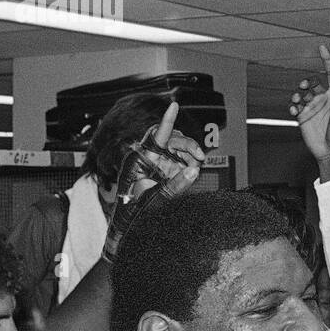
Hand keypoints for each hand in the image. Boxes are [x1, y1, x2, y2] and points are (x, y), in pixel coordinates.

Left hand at [102, 101, 205, 261]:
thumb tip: (194, 170)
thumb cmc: (134, 211)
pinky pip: (181, 160)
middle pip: (173, 139)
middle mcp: (148, 156)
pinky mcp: (164, 170)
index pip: (156, 135)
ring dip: (190, 156)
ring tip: (194, 169)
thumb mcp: (155, 199)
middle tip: (200, 156)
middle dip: (188, 145)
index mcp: (139, 159)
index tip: (175, 105)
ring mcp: (157, 162)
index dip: (167, 120)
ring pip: (179, 148)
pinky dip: (189, 164)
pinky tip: (189, 173)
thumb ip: (176, 185)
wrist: (129, 225)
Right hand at [290, 45, 329, 162]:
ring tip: (298, 99)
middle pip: (312, 82)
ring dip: (298, 93)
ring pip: (301, 92)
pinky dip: (292, 105)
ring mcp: (312, 107)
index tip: (322, 47)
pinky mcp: (302, 116)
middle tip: (304, 86)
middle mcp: (323, 98)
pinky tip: (295, 111)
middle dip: (307, 81)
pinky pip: (294, 106)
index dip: (327, 60)